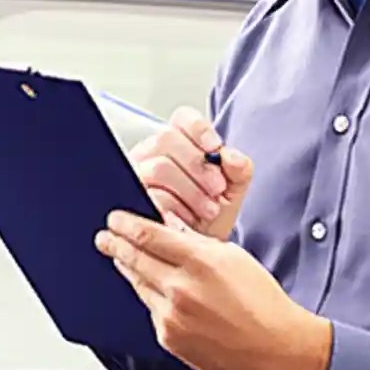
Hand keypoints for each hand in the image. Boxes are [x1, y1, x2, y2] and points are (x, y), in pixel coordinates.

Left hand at [96, 210, 331, 369]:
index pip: (148, 236)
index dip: (125, 225)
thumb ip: (197, 241)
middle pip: (134, 259)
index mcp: (199, 262)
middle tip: (103, 236)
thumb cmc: (261, 302)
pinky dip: (148, 294)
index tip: (115, 218)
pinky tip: (150, 287)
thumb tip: (170, 226)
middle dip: (115, 244)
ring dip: (127, 267)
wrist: (274, 349)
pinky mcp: (168, 338)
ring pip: (138, 284)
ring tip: (119, 257)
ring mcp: (171, 317)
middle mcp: (180, 289)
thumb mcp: (233, 257)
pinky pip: (150, 309)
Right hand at [129, 107, 252, 240]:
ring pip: (159, 167)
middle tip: (218, 189)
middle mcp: (153, 152)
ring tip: (209, 210)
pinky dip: (175, 208)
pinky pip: (149, 196)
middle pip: (167, 138)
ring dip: (189, 189)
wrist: (197, 250)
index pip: (183, 118)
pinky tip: (189, 220)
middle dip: (197, 165)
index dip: (199, 129)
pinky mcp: (130, 199)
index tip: (215, 148)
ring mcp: (137, 174)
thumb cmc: (211, 213)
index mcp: (179, 141)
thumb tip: (231, 156)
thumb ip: (239, 169)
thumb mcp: (233, 191)